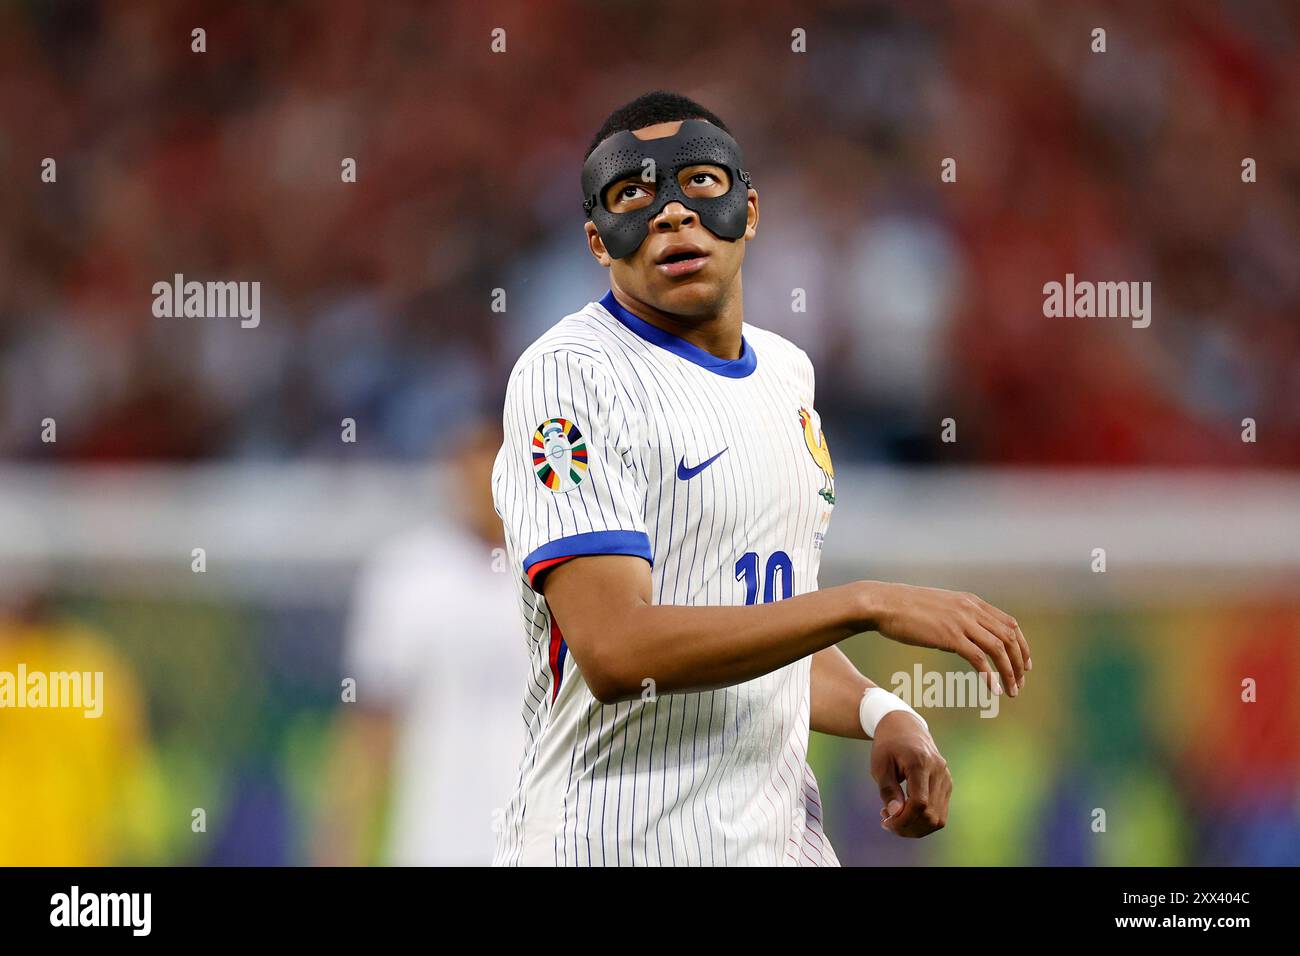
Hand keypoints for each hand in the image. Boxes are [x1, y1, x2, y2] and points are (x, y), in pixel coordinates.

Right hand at [860, 582, 1029, 696]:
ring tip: (1011, 691)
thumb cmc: (906, 607)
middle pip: (1010, 637)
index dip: (1022, 645)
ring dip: (1009, 672)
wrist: (884, 603)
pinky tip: (992, 689)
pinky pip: (979, 658)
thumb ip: (957, 616)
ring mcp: (961, 622)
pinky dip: (990, 675)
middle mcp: (971, 609)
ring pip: (999, 648)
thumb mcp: (940, 606)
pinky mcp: (950, 636)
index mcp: (971, 602)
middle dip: (1019, 662)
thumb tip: (965, 634)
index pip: (1010, 624)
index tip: (1024, 664)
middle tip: (1020, 682)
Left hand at [870, 711, 950, 837]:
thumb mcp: (880, 765)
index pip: (920, 802)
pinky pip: (939, 812)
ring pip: (938, 818)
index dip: (904, 819)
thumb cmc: (888, 745)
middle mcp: (939, 771)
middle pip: (930, 814)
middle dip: (908, 827)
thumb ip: (888, 790)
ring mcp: (946, 778)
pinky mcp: (947, 784)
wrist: (905, 726)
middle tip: (886, 823)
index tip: (886, 821)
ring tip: (894, 820)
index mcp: (920, 762)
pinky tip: (906, 815)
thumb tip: (895, 814)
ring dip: (916, 827)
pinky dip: (923, 820)